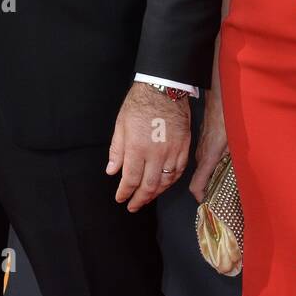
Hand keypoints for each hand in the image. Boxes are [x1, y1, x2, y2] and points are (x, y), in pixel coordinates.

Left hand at [106, 82, 191, 211]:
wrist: (164, 89)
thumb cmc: (139, 104)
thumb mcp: (121, 125)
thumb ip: (117, 151)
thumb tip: (111, 171)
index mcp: (137, 148)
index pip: (130, 180)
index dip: (125, 193)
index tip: (120, 198)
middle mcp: (156, 153)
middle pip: (148, 185)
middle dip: (139, 199)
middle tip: (133, 206)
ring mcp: (172, 151)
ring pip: (165, 182)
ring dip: (155, 194)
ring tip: (147, 198)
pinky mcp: (184, 147)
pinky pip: (179, 171)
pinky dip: (171, 181)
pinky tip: (164, 185)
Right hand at [189, 86, 227, 201]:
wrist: (220, 99)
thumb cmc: (229, 119)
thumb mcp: (237, 143)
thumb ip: (237, 161)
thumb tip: (244, 177)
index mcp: (208, 158)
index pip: (196, 185)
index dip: (201, 198)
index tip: (209, 205)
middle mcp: (201, 155)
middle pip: (200, 179)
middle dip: (209, 190)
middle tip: (224, 197)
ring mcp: (200, 148)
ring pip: (204, 169)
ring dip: (211, 177)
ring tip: (226, 182)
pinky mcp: (203, 142)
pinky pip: (205, 159)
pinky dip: (212, 166)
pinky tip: (225, 164)